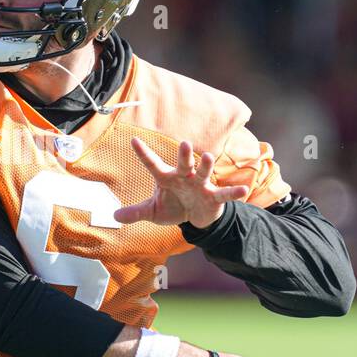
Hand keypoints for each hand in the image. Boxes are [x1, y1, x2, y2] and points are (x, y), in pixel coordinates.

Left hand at [113, 137, 248, 228]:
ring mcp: (200, 185)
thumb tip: (113, 216)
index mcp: (167, 178)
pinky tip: (243, 190)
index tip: (133, 141)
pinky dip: (233, 192)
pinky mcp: (213, 197)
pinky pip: (223, 194)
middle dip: (184, 156)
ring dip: (206, 166)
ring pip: (203, 173)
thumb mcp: (153, 212)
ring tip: (208, 157)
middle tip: (184, 144)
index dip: (143, 154)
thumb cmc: (173, 206)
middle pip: (183, 164)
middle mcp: (184, 177)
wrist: (195, 216)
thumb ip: (136, 212)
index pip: (153, 165)